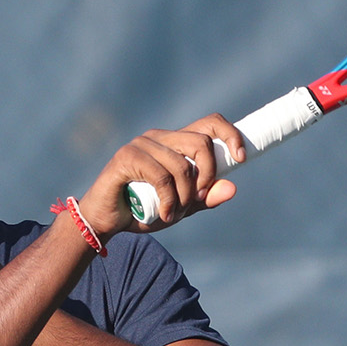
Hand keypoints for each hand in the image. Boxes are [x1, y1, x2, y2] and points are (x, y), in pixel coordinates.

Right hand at [75, 114, 245, 236]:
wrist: (105, 221)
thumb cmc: (142, 210)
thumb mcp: (181, 206)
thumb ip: (205, 197)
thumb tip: (232, 187)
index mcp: (175, 142)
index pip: (210, 123)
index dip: (230, 135)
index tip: (241, 158)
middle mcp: (159, 137)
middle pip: (201, 142)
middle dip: (207, 175)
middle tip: (197, 199)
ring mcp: (142, 144)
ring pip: (182, 165)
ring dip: (184, 198)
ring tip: (173, 213)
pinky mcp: (126, 157)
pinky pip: (161, 177)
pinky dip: (168, 201)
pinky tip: (163, 214)